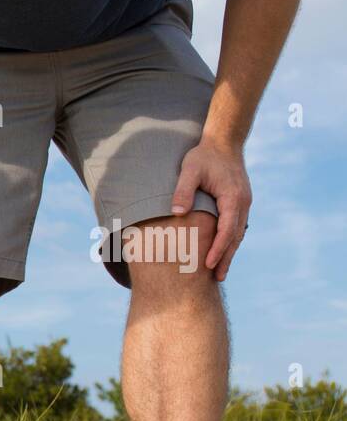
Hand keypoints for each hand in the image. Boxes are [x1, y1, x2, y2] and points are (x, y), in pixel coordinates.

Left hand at [171, 138, 251, 280]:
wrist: (223, 142)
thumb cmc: (203, 156)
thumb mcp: (189, 169)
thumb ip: (183, 190)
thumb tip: (177, 213)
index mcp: (233, 197)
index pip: (227, 228)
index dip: (219, 248)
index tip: (210, 264)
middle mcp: (242, 202)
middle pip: (235, 236)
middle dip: (226, 257)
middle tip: (218, 278)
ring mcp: (243, 203)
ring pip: (237, 233)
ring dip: (229, 252)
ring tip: (220, 273)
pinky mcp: (238, 203)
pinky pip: (236, 226)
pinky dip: (229, 241)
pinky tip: (222, 253)